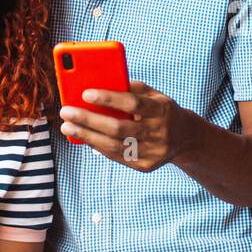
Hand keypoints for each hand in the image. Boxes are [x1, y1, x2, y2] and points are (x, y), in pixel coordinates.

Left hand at [59, 81, 189, 172]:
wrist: (184, 137)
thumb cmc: (160, 109)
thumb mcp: (153, 94)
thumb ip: (130, 89)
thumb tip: (97, 85)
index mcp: (162, 109)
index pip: (133, 103)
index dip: (108, 98)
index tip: (85, 93)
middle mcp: (159, 132)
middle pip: (118, 127)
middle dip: (88, 119)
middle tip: (67, 112)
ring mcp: (153, 152)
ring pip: (113, 146)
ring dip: (86, 135)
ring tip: (67, 126)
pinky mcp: (146, 166)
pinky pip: (116, 157)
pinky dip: (97, 146)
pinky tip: (83, 137)